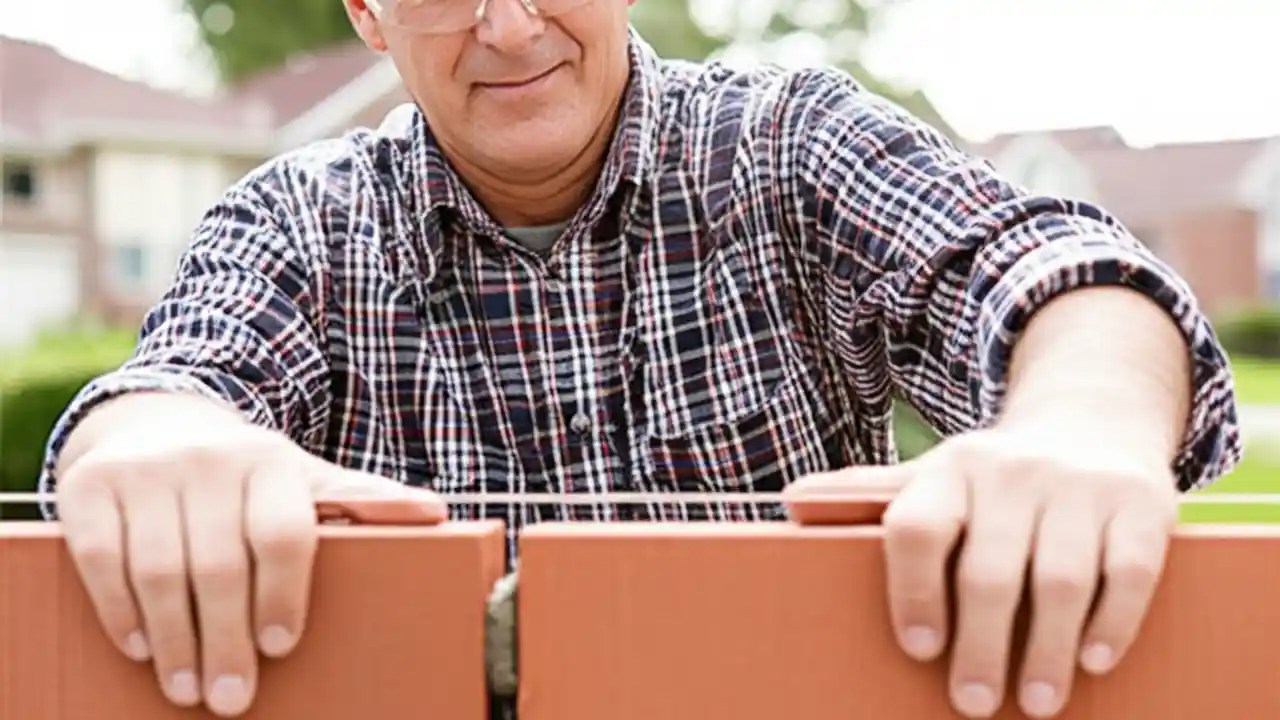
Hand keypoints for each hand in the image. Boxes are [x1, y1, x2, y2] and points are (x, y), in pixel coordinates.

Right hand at [54, 401, 446, 717]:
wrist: (155, 423)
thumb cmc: (246, 475)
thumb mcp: (306, 480)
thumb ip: (364, 501)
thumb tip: (436, 514)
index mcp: (272, 462)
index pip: (282, 534)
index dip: (283, 595)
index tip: (280, 648)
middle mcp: (210, 460)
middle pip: (219, 565)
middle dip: (225, 641)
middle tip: (230, 699)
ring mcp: (147, 471)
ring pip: (160, 570)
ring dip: (174, 641)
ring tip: (188, 690)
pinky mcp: (90, 487)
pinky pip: (102, 559)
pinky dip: (120, 611)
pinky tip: (141, 649)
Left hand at [789, 422, 1178, 718]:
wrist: (1092, 420)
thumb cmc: (993, 476)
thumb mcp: (933, 476)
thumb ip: (869, 496)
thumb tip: (791, 504)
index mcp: (950, 471)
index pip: (917, 527)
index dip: (912, 591)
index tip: (918, 649)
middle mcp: (1012, 473)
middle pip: (990, 571)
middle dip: (980, 645)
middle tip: (971, 703)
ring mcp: (1079, 486)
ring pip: (1061, 579)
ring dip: (1047, 651)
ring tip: (1035, 703)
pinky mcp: (1142, 503)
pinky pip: (1129, 571)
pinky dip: (1114, 621)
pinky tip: (1093, 661)